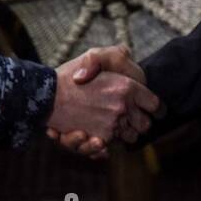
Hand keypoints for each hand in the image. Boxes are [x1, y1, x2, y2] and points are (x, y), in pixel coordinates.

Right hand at [45, 46, 159, 157]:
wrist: (45, 95)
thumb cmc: (69, 73)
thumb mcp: (95, 54)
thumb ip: (118, 54)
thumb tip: (130, 57)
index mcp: (127, 87)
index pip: (155, 104)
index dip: (154, 107)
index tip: (151, 108)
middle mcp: (123, 107)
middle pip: (146, 125)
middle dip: (140, 122)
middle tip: (129, 116)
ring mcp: (112, 125)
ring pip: (131, 137)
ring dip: (124, 133)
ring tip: (112, 123)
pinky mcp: (100, 139)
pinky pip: (114, 146)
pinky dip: (108, 143)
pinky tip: (98, 135)